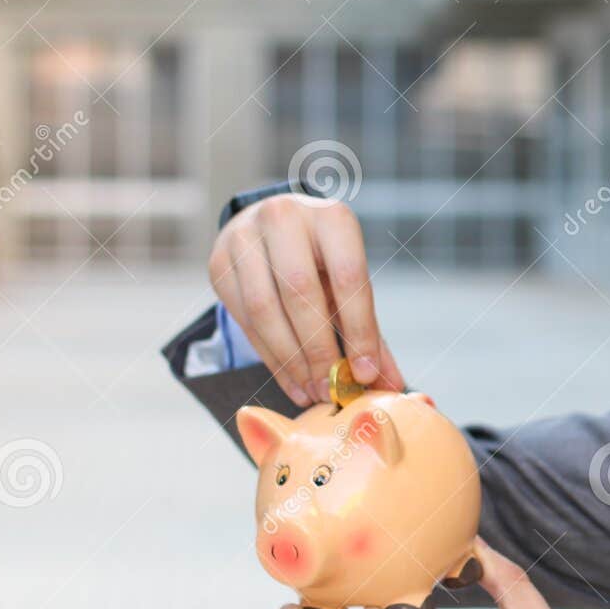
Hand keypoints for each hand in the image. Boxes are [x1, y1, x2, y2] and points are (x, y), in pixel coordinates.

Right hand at [207, 193, 404, 405]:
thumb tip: (390, 384)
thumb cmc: (322, 260)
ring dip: (291, 359)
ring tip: (313, 391)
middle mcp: (284, 217)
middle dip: (319, 350)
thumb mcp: (350, 283)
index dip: (358, 330)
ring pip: (264, 308)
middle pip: (300, 292)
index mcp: (331, 217)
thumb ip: (369, 329)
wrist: (272, 228)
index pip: (348, 277)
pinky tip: (292, 382)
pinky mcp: (219, 262)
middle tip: (333, 389)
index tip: (365, 373)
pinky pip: (243, 319)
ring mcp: (244, 237)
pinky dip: (270, 358)